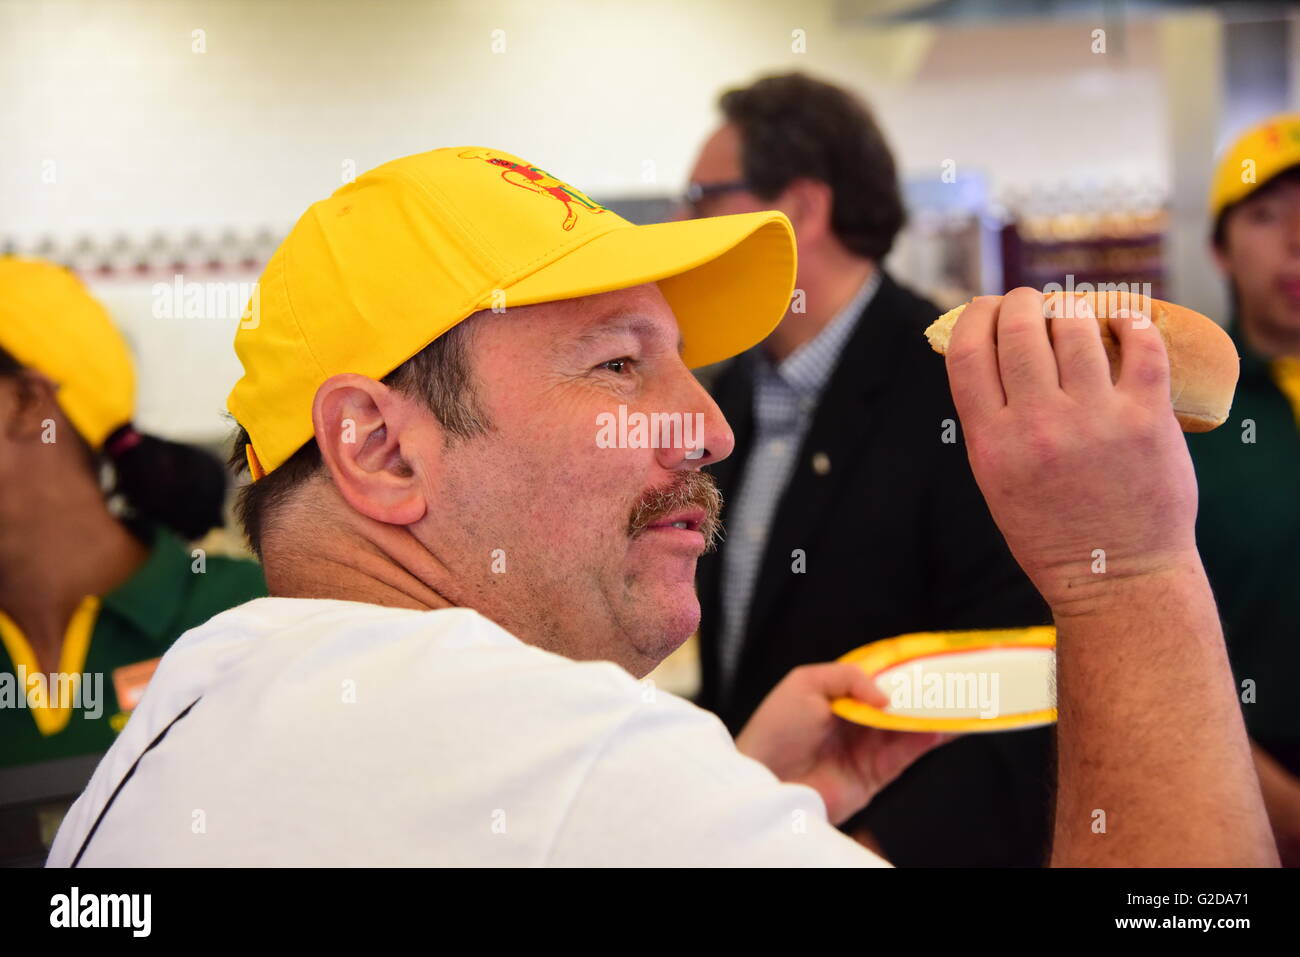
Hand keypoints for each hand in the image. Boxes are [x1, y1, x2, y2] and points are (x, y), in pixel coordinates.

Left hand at [735, 662, 954, 825]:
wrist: (766, 779)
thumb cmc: (777, 729)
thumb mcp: (806, 683)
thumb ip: (849, 677)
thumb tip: (887, 696)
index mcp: (838, 695)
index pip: (878, 679)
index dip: (902, 671)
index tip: (929, 658)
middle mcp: (856, 721)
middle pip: (898, 703)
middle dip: (925, 692)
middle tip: (955, 679)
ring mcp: (867, 747)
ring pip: (909, 727)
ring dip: (934, 715)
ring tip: (961, 699)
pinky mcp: (874, 774)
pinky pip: (907, 754)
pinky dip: (927, 740)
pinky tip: (944, 726)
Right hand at [943, 288, 1200, 616]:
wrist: (1115, 576)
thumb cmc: (1050, 530)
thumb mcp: (996, 480)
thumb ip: (990, 421)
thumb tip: (989, 352)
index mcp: (991, 442)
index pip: (967, 351)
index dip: (973, 315)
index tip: (986, 308)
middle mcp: (1038, 425)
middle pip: (1018, 329)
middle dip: (1021, 302)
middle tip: (1030, 303)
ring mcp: (1095, 420)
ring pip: (1076, 327)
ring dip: (1072, 311)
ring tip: (1075, 317)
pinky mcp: (1146, 419)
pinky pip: (1141, 346)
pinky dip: (1131, 323)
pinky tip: (1124, 324)